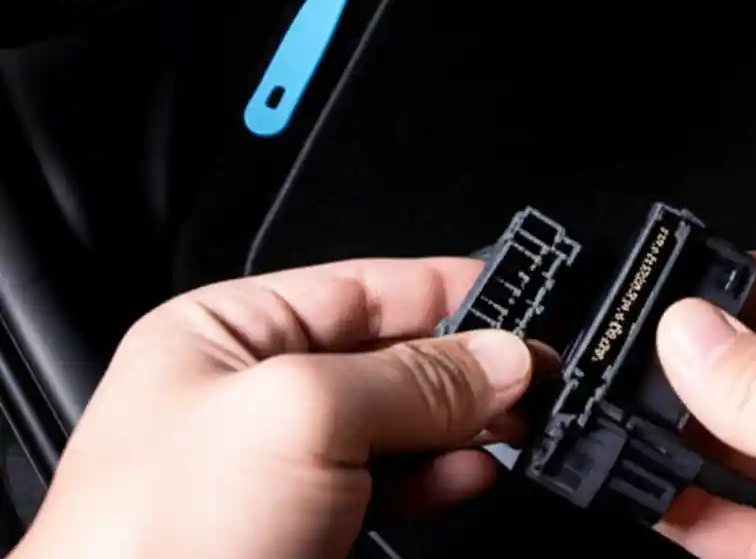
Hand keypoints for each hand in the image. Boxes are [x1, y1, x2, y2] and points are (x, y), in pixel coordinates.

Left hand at [13, 258, 532, 558]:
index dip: (447, 288)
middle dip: (468, 362)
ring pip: (400, 425)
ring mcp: (282, 469)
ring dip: (467, 423)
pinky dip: (444, 478)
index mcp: (224, 335)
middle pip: (390, 355)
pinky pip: (395, 487)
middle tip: (538, 371)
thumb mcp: (300, 416)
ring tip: (525, 420)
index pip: (361, 285)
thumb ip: (411, 378)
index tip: (525, 300)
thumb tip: (501, 356)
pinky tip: (478, 472)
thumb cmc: (154, 542)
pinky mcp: (308, 531)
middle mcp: (253, 394)